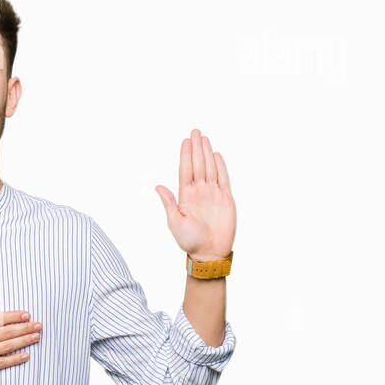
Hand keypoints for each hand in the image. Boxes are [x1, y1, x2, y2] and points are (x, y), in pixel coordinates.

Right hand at [0, 277, 42, 384]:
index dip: (13, 316)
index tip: (26, 314)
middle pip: (6, 332)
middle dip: (25, 328)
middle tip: (39, 325)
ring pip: (7, 346)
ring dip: (23, 341)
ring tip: (36, 337)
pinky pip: (0, 364)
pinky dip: (14, 359)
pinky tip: (25, 355)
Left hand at [155, 129, 235, 261]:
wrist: (210, 253)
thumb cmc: (190, 242)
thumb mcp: (175, 222)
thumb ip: (168, 203)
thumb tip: (158, 186)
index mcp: (186, 197)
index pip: (185, 171)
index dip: (185, 155)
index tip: (184, 141)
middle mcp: (199, 192)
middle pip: (197, 165)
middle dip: (196, 148)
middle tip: (194, 131)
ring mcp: (213, 194)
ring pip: (209, 168)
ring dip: (206, 153)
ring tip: (203, 138)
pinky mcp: (226, 199)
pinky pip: (223, 178)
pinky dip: (220, 166)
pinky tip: (216, 155)